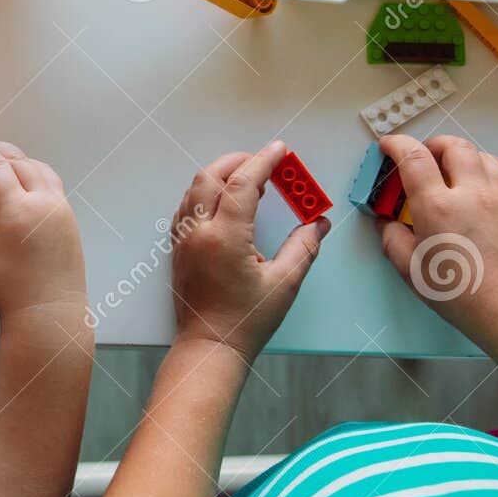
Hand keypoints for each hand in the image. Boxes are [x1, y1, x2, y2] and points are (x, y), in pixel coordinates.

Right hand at [0, 142, 86, 322]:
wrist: (50, 313)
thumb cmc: (15, 289)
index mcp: (18, 208)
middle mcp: (43, 201)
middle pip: (18, 160)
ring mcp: (60, 208)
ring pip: (39, 168)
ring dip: (17, 163)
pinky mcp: (68, 219)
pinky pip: (51, 184)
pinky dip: (33, 177)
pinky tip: (18, 194)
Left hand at [171, 142, 329, 360]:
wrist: (209, 347)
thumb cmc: (245, 320)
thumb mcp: (284, 283)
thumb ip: (304, 247)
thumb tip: (319, 223)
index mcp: (225, 237)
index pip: (243, 183)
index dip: (264, 161)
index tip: (281, 150)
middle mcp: (198, 232)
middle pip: (211, 176)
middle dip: (239, 162)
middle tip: (266, 163)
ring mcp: (184, 240)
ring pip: (195, 189)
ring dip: (221, 176)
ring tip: (250, 182)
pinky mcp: (178, 249)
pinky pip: (186, 207)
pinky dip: (205, 194)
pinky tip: (225, 203)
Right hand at [375, 134, 497, 344]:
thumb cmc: (458, 293)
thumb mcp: (410, 271)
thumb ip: (393, 240)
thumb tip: (387, 223)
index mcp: (437, 205)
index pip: (413, 156)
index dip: (396, 144)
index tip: (388, 147)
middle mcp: (471, 192)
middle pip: (455, 146)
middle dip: (435, 145)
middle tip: (426, 158)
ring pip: (487, 158)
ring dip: (468, 158)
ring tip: (459, 173)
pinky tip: (494, 197)